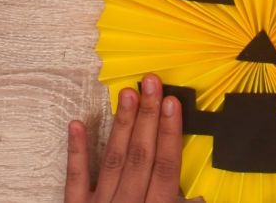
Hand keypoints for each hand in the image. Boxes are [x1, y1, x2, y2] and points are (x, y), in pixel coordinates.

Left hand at [65, 74, 182, 202]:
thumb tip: (199, 192)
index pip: (166, 168)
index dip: (169, 133)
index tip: (171, 103)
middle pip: (140, 156)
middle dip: (147, 116)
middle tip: (150, 83)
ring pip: (113, 160)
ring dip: (121, 124)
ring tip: (127, 94)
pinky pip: (76, 178)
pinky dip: (76, 151)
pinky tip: (77, 125)